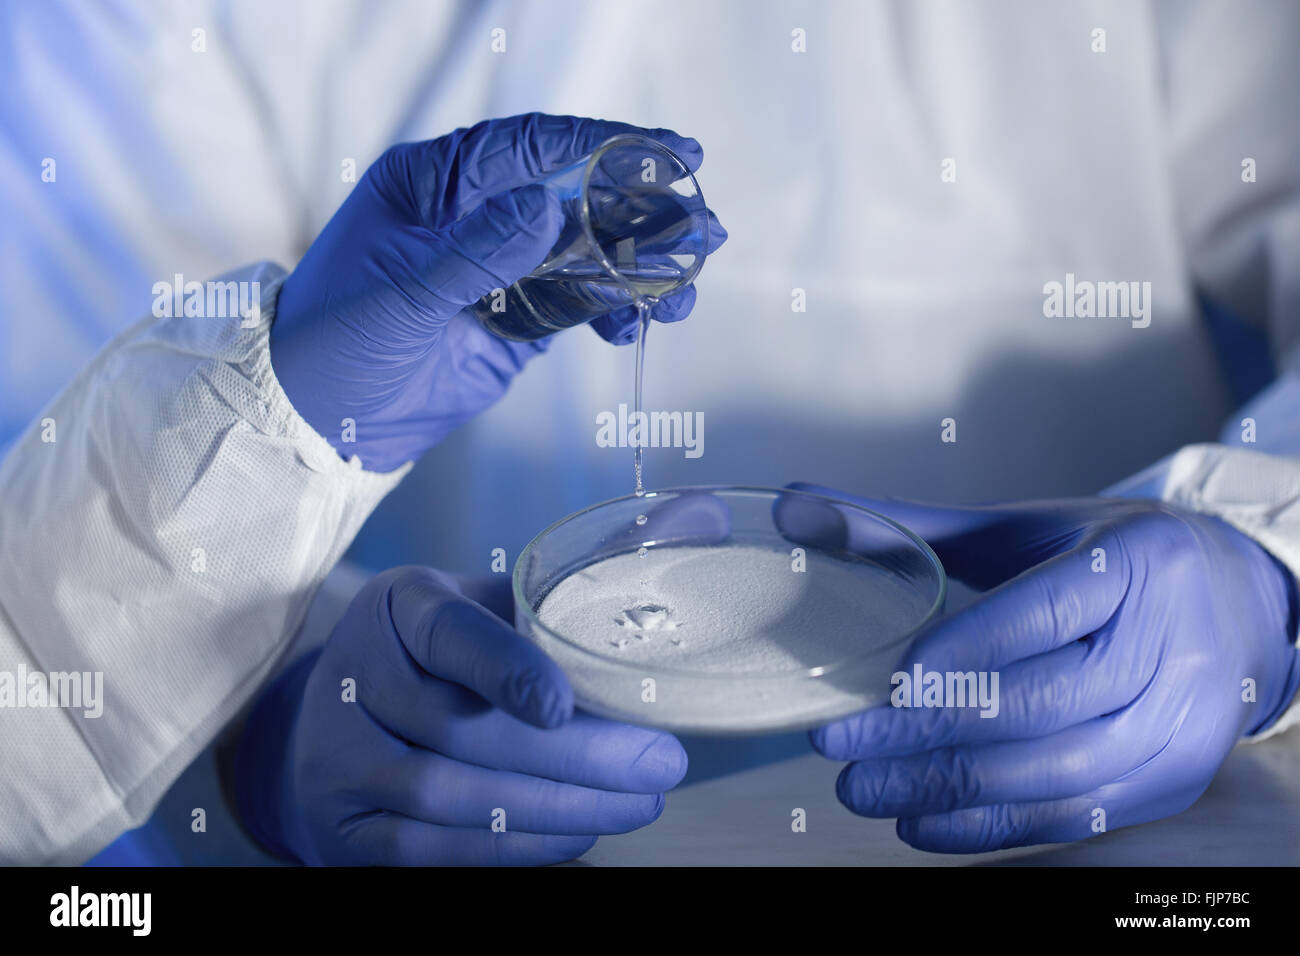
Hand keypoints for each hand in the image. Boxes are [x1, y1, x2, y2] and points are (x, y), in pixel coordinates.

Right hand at [234, 567, 686, 864]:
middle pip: (461, 731)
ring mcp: (337, 761)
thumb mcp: (490, 598)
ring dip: (558, 809)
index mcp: (399, 606)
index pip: (448, 636)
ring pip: (449, 799)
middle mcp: (355, 679)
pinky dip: (516, 848)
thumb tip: (706, 515)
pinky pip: (431, 851)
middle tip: (661, 764)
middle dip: (574, 758)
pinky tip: (579, 832)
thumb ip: (586, 566)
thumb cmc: (445, 651)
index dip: (504, 670)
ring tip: (639, 803)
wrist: (333, 723)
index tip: (563, 705)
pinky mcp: (342, 833)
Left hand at [270, 113, 723, 472]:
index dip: (605, 145)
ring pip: (588, 254)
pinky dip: (614, 310)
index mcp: (436, 183)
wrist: (316, 420)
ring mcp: (500, 270)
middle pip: (576, 198)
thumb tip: (546, 205)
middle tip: (702, 228)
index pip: (534, 147)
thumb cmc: (332, 340)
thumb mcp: (399, 292)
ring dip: (640, 266)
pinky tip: (638, 321)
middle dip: (642, 213)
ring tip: (683, 287)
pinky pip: (579, 304)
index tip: (669, 154)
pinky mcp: (515, 321)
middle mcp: (476, 217)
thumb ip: (474, 251)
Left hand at [789, 484, 1299, 851]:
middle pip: (1041, 703)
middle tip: (840, 745)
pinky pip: (1075, 817)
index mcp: (1137, 563)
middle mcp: (1172, 644)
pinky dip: (991, 827)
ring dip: (947, 790)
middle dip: (928, 732)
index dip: (960, 654)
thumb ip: (907, 525)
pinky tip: (919, 823)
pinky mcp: (1174, 780)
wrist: (1235, 601)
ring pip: (1055, 773)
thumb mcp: (1022, 529)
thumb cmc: (1106, 558)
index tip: (882, 683)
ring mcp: (1183, 723)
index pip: (1040, 614)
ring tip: (861, 789)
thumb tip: (792, 507)